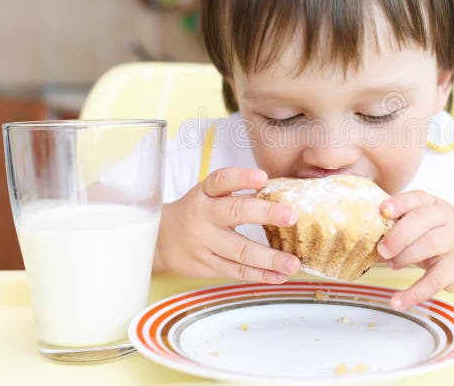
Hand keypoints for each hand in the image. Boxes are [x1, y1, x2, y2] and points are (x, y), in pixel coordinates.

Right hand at [154, 167, 300, 283]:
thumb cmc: (197, 212)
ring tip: (293, 263)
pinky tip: (279, 276)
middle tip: (291, 216)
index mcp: (205, 194)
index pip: (221, 180)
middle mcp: (203, 216)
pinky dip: (260, 275)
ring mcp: (204, 243)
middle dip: (265, 213)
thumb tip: (280, 195)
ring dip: (269, 258)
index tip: (262, 177)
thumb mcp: (209, 196)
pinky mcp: (207, 265)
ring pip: (239, 251)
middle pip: (235, 213)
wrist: (160, 239)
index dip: (241, 177)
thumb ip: (238, 194)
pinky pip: (236, 271)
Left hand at [376, 191, 453, 309]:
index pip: (417, 198)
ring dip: (406, 256)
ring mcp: (453, 244)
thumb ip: (401, 223)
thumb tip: (366, 235)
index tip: (383, 210)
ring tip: (392, 265)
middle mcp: (446, 220)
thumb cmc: (441, 233)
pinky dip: (413, 293)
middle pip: (422, 221)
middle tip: (382, 249)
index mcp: (434, 205)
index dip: (400, 203)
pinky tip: (397, 301)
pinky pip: (433, 282)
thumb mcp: (426, 220)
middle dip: (399, 235)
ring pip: (430, 245)